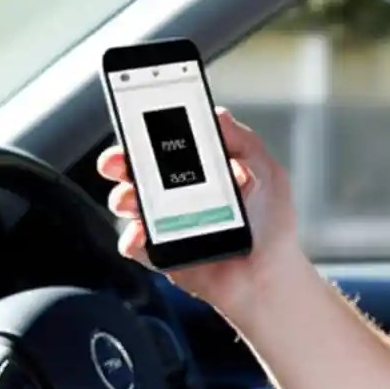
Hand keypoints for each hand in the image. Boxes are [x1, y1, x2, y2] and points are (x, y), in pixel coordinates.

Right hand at [96, 108, 299, 306]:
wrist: (269, 274)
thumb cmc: (271, 221)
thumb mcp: (265, 171)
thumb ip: (243, 141)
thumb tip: (217, 115)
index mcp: (199, 167)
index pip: (165, 142)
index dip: (147, 130)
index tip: (136, 120)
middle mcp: (176, 192)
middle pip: (136, 169)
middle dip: (120, 160)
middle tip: (118, 160)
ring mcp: (165, 221)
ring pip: (128, 202)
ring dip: (123, 196)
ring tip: (134, 199)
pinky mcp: (160, 252)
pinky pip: (134, 243)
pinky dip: (132, 236)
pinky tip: (143, 233)